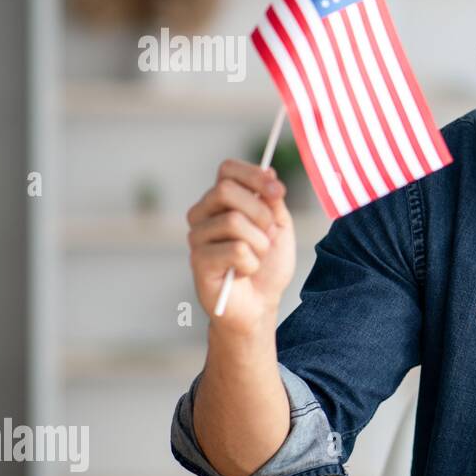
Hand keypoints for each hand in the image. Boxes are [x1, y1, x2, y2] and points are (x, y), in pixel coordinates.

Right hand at [187, 159, 296, 332]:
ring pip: (232, 221)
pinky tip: (244, 272)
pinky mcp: (198, 261)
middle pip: (224, 190)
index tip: (278, 191)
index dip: (254, 175)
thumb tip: (269, 170)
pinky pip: (235, 250)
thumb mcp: (279, 227)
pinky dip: (251, 263)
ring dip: (259, 243)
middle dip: (259, 212)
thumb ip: (272, 200)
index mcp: (221, 202)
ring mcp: (197, 238)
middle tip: (269, 233)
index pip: (227, 170)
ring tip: (257, 258)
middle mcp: (203, 215)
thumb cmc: (267, 266)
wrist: (260, 305)